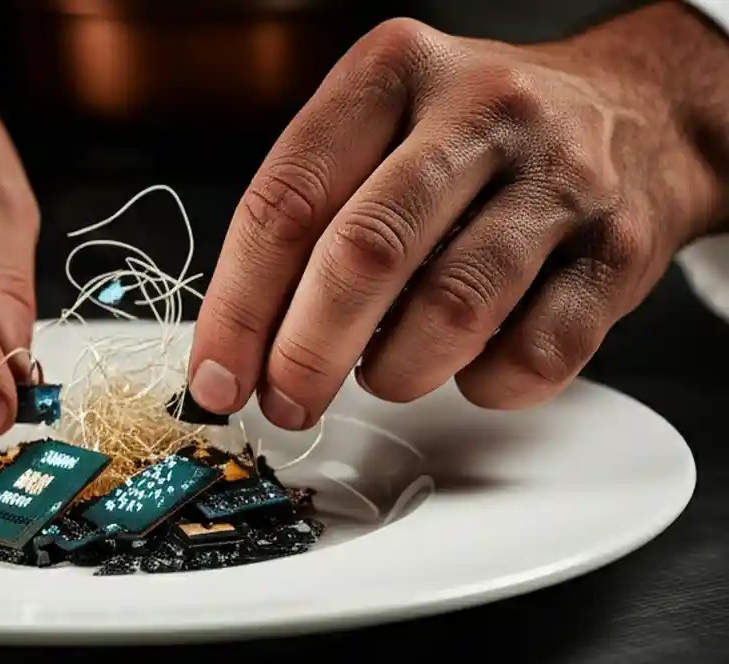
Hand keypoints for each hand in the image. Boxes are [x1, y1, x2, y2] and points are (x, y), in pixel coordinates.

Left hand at [191, 5, 726, 428]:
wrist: (638, 113)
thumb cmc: (477, 137)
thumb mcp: (381, 128)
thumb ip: (309, 217)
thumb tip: (241, 346)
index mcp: (393, 71)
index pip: (287, 199)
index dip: (238, 306)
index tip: (216, 375)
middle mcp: (480, 110)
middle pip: (365, 253)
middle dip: (306, 353)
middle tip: (285, 401)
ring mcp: (559, 177)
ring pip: (453, 308)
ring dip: (396, 371)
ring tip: (383, 374)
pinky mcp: (618, 250)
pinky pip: (536, 354)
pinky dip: (483, 385)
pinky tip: (466, 368)